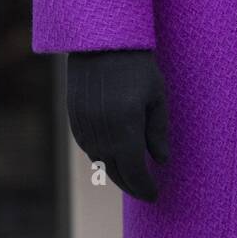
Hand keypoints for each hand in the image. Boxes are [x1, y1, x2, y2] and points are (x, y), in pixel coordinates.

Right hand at [66, 48, 168, 200]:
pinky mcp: (74, 120)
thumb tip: (162, 161)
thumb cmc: (136, 66)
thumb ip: (158, 132)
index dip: (145, 187)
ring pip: (99, 162)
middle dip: (131, 185)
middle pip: (115, 172)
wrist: (100, 42)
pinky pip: (88, 148)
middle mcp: (101, 135)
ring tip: (131, 174)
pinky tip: (113, 155)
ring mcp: (84, 129)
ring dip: (115, 171)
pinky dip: (102, 157)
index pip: (135, 172)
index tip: (156, 195)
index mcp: (125, 131)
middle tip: (145, 191)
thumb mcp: (156, 96)